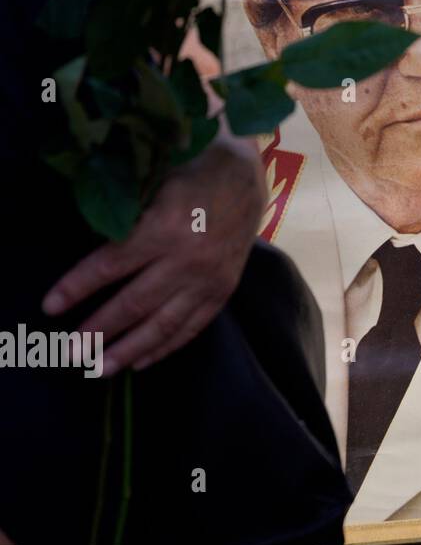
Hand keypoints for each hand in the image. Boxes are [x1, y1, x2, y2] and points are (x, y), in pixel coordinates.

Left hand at [42, 133, 266, 375]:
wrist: (244, 178)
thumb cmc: (190, 175)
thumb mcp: (154, 184)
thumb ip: (127, 218)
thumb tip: (89, 255)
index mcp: (165, 227)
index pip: (111, 264)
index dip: (77, 287)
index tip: (50, 307)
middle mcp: (187, 259)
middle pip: (134, 303)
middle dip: (99, 331)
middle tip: (71, 353)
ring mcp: (209, 279)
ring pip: (163, 324)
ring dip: (129, 350)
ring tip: (99, 369)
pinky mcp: (224, 290)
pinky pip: (192, 327)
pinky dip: (166, 348)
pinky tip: (141, 362)